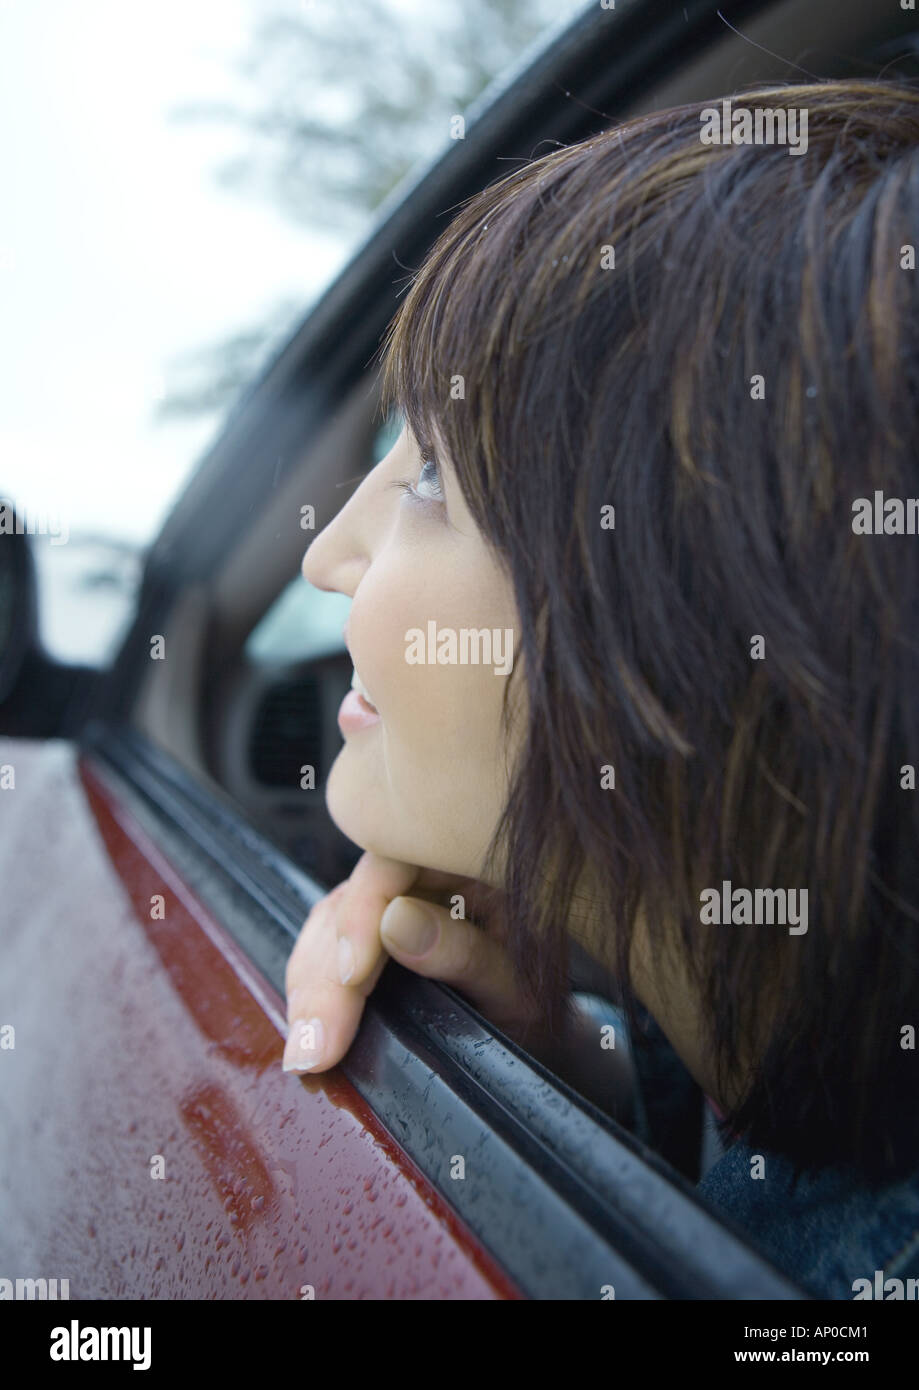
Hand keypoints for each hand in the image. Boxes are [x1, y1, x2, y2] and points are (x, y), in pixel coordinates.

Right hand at [282, 850, 540, 1073]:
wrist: (546, 1032)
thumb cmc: (542, 1001)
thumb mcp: (519, 984)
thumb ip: (466, 953)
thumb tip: (394, 922)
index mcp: (468, 860)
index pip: (394, 859)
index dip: (363, 913)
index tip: (354, 976)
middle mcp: (422, 870)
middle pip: (350, 896)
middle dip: (325, 971)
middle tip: (316, 1043)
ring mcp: (391, 900)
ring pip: (328, 923)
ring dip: (311, 985)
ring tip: (306, 1046)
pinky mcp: (367, 935)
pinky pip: (327, 947)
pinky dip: (313, 989)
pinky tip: (309, 1029)